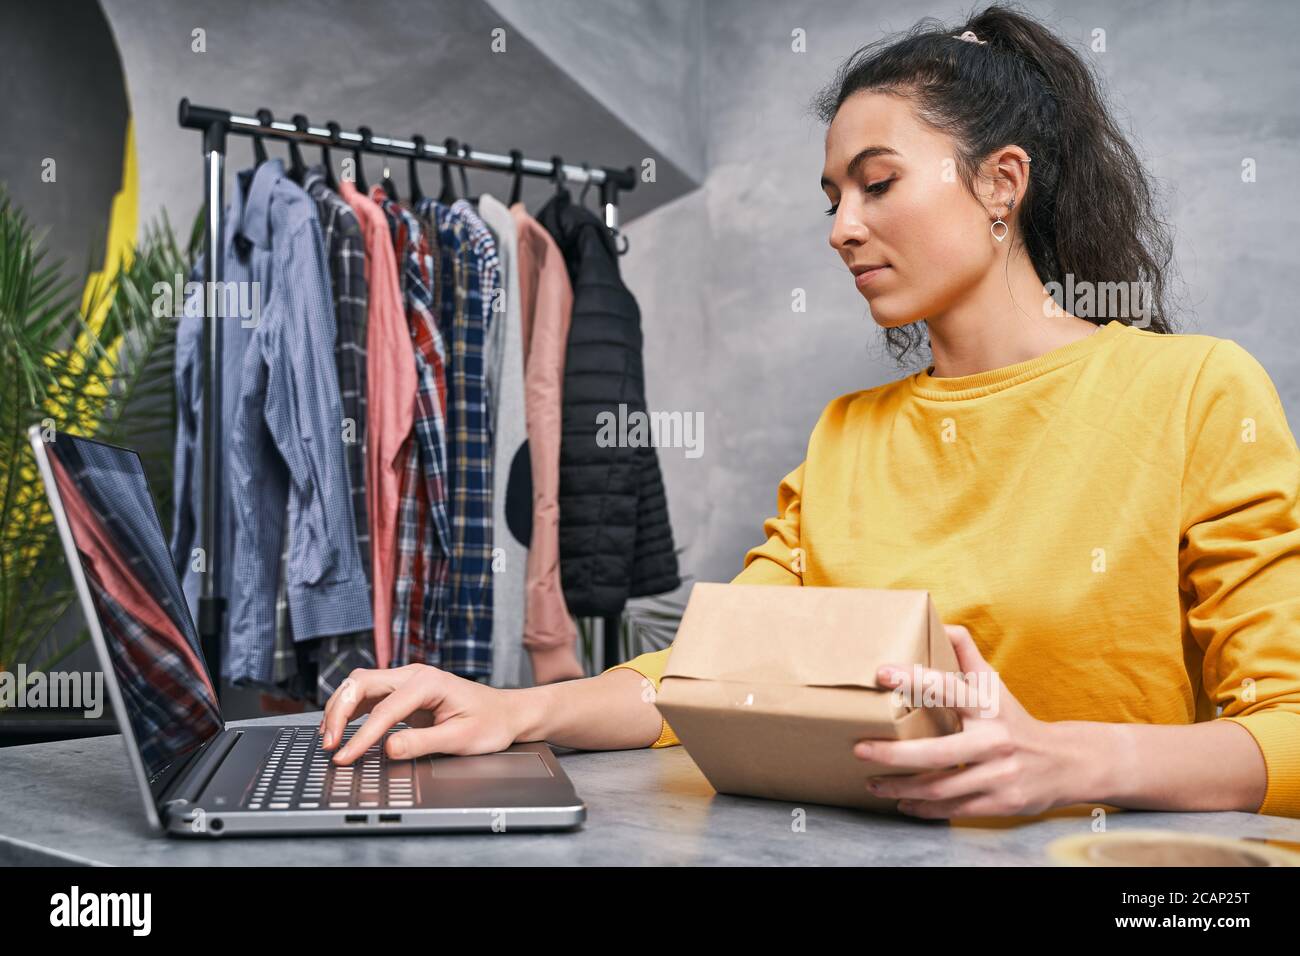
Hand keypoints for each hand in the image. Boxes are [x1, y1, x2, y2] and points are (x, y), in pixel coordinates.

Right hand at [318, 664, 519, 764]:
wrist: (505, 713)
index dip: (361, 736)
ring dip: (340, 709)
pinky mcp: (403, 690)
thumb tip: (388, 748)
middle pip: (361, 684)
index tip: (346, 757)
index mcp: (428, 683)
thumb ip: (423, 743)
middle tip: (330, 745)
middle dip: (339, 713)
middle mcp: (414, 674)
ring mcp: (407, 680)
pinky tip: (341, 728)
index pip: (384, 710)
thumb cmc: (489, 723)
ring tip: (329, 739)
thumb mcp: (461, 739)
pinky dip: (350, 709)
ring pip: (360, 685)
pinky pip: (368, 694)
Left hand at [855, 624, 1072, 817]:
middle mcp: (994, 740)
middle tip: (860, 748)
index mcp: (988, 706)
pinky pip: (954, 808)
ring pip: (940, 786)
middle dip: (893, 754)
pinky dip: (923, 808)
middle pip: (936, 751)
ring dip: (900, 787)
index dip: (914, 679)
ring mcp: (998, 775)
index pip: (947, 687)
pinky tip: (902, 803)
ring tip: (871, 782)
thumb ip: (967, 655)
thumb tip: (940, 622)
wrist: (1065, 763)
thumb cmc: (1014, 719)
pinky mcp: (1001, 803)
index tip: (881, 673)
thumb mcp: (995, 686)